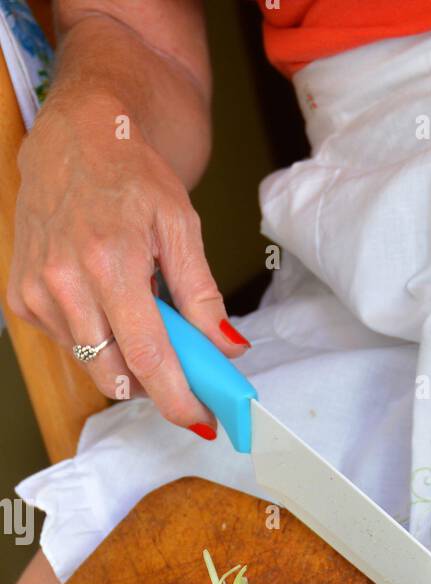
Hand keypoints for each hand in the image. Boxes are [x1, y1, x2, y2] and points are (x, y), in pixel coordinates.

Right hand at [8, 90, 247, 431]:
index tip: (203, 420)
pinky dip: (97, 339)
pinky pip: (70, 346)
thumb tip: (229, 349)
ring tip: (142, 316)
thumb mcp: (181, 226)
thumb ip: (203, 295)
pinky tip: (106, 303)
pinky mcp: (22, 299)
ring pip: (94, 366)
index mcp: (109, 262)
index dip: (177, 398)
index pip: (148, 357)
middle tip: (183, 368)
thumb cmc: (132, 175)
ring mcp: (37, 292)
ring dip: (126, 359)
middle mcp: (64, 281)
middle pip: (117, 376)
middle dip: (155, 385)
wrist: (77, 136)